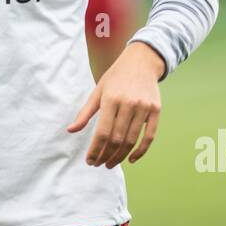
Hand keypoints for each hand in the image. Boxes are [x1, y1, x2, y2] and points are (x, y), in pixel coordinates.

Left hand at [67, 42, 165, 168]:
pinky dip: (141, 151)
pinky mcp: (156, 110)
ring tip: (111, 164)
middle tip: (99, 165)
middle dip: (106, 156)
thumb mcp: (98, 91)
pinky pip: (150, 136)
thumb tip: (70, 130)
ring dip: (121, 156)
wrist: (142, 61)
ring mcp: (144, 107)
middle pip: (117, 139)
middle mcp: (128, 104)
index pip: (102, 132)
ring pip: (132, 140)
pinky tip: (132, 159)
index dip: (95, 150)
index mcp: (111, 99)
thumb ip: (85, 113)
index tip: (90, 161)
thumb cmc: (116, 77)